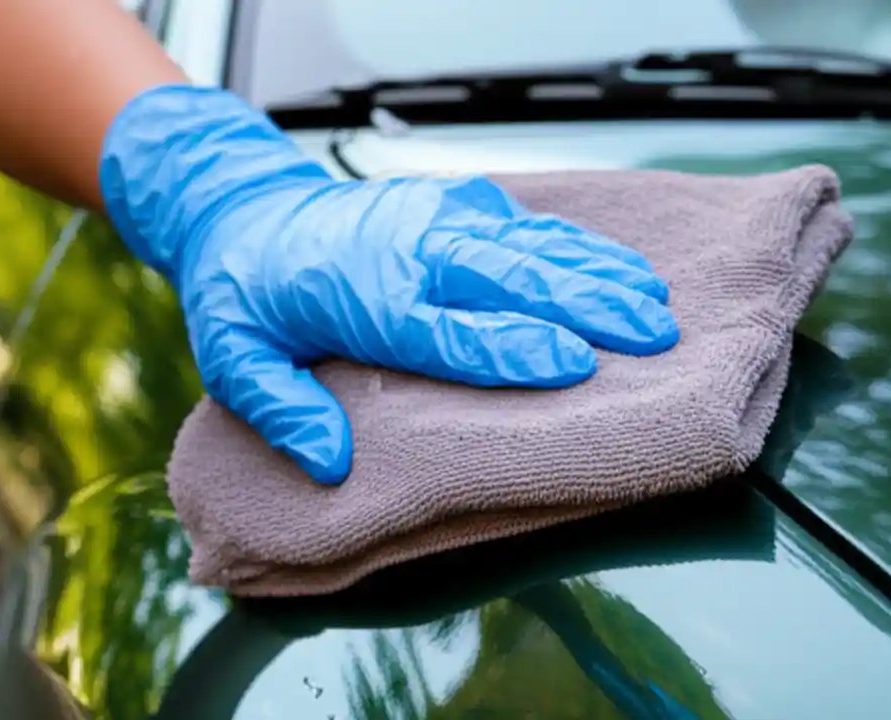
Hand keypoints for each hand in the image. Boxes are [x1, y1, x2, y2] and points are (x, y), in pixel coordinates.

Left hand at [101, 86, 677, 484]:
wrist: (245, 210)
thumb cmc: (245, 296)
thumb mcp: (235, 360)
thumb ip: (282, 409)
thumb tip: (331, 463)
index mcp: (359, 294)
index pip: (445, 328)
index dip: (511, 347)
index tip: (575, 365)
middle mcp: (406, 248)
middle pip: (506, 277)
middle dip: (583, 303)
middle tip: (651, 334)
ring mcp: (433, 217)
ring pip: (526, 245)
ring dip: (594, 271)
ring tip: (655, 302)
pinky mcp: (451, 204)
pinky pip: (523, 224)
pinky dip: (576, 245)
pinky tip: (617, 265)